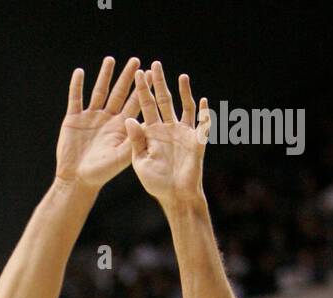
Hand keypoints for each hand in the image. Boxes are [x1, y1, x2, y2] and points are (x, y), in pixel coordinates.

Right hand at [55, 56, 142, 190]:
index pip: (134, 103)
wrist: (77, 180)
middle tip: (135, 60)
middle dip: (127, 77)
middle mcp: (107, 119)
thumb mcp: (121, 158)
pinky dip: (77, 86)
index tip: (150, 73)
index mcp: (120, 127)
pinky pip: (75, 98)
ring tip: (111, 60)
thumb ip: (133, 140)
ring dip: (104, 76)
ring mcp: (90, 117)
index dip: (142, 89)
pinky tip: (80, 72)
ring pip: (99, 91)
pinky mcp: (74, 119)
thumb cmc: (102, 173)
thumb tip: (143, 121)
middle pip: (119, 93)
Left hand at [125, 63, 209, 208]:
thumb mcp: (140, 162)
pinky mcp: (197, 141)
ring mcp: (183, 133)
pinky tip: (203, 100)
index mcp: (152, 132)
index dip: (143, 90)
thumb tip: (129, 119)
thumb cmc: (156, 182)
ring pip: (184, 107)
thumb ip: (136, 141)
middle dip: (159, 83)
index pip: (146, 106)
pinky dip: (203, 113)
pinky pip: (202, 124)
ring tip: (181, 76)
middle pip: (163, 101)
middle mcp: (168, 128)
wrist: (176, 197)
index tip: (138, 74)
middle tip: (154, 64)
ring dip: (183, 92)